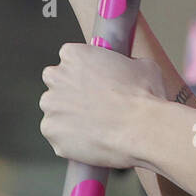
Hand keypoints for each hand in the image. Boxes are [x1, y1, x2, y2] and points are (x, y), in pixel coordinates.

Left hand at [39, 43, 167, 167]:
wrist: (142, 129)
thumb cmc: (144, 96)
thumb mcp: (142, 66)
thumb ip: (124, 64)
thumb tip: (127, 71)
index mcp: (74, 54)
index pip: (69, 57)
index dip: (83, 70)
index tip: (94, 80)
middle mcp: (56, 77)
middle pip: (55, 81)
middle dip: (69, 91)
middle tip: (93, 103)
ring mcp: (51, 106)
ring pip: (55, 110)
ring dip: (68, 116)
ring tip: (95, 126)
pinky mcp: (51, 132)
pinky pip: (57, 135)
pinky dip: (70, 139)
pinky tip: (91, 140)